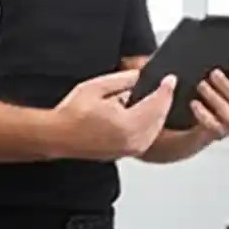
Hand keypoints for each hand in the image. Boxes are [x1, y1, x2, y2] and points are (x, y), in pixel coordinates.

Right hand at [51, 68, 176, 160]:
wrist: (58, 136)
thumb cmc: (72, 114)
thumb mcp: (96, 87)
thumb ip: (121, 80)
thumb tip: (139, 75)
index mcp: (128, 124)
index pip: (156, 103)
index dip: (165, 89)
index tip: (170, 79)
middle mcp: (133, 140)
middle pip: (160, 118)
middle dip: (165, 100)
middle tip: (167, 86)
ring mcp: (130, 149)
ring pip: (156, 129)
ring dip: (158, 113)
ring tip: (157, 98)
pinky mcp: (126, 153)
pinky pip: (147, 137)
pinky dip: (150, 125)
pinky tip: (145, 114)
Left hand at [188, 61, 228, 140]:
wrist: (202, 128)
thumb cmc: (217, 103)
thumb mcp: (224, 89)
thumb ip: (225, 78)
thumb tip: (216, 62)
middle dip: (227, 86)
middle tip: (214, 73)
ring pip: (228, 114)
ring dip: (215, 98)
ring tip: (202, 85)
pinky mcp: (217, 133)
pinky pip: (212, 125)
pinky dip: (203, 113)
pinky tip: (194, 103)